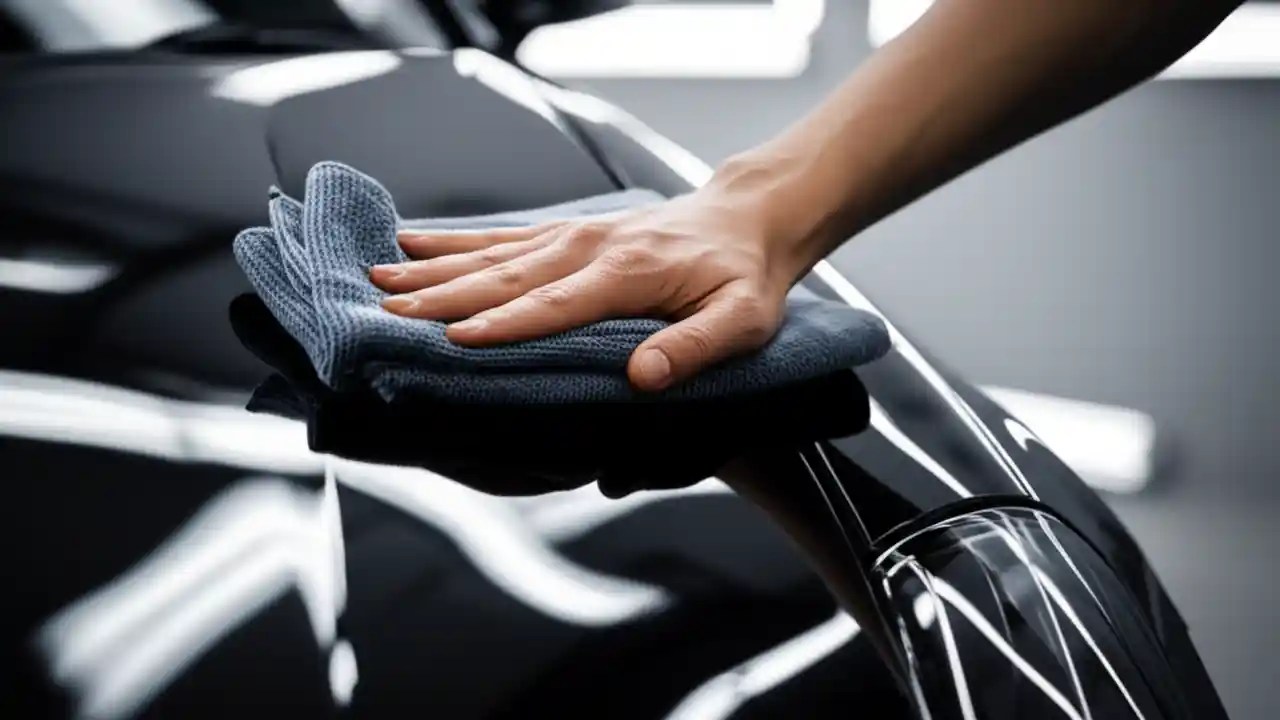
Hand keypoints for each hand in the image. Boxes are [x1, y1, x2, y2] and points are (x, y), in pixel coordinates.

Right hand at [370, 184, 810, 391]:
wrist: (747, 217)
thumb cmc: (745, 277)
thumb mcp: (743, 320)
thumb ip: (696, 347)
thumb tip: (643, 378)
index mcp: (626, 273)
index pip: (555, 304)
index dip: (505, 323)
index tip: (454, 338)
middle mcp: (587, 247)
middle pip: (505, 276)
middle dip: (443, 296)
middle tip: (387, 312)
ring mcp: (571, 235)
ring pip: (490, 254)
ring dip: (433, 267)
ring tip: (378, 278)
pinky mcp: (564, 232)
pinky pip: (499, 237)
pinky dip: (452, 240)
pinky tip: (411, 242)